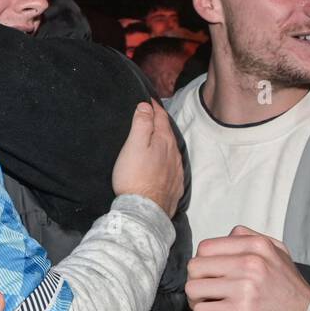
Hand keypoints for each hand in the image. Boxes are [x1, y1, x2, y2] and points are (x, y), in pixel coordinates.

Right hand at [111, 101, 182, 216]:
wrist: (145, 210)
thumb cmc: (135, 177)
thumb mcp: (133, 146)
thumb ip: (141, 125)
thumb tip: (146, 106)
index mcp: (163, 142)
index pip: (160, 119)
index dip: (154, 108)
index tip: (149, 100)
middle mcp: (173, 154)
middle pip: (169, 133)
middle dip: (162, 122)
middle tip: (154, 114)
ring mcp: (176, 171)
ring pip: (173, 149)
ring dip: (166, 140)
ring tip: (159, 136)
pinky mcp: (175, 185)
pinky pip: (174, 165)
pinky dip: (169, 158)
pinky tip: (165, 162)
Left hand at [187, 226, 309, 310]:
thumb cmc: (288, 290)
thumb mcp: (277, 254)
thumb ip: (250, 240)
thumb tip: (224, 238)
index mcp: (256, 246)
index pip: (205, 247)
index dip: (201, 263)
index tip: (208, 276)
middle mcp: (251, 263)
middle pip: (194, 267)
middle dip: (195, 282)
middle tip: (206, 293)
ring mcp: (245, 287)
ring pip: (192, 289)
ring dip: (196, 302)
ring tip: (209, 306)